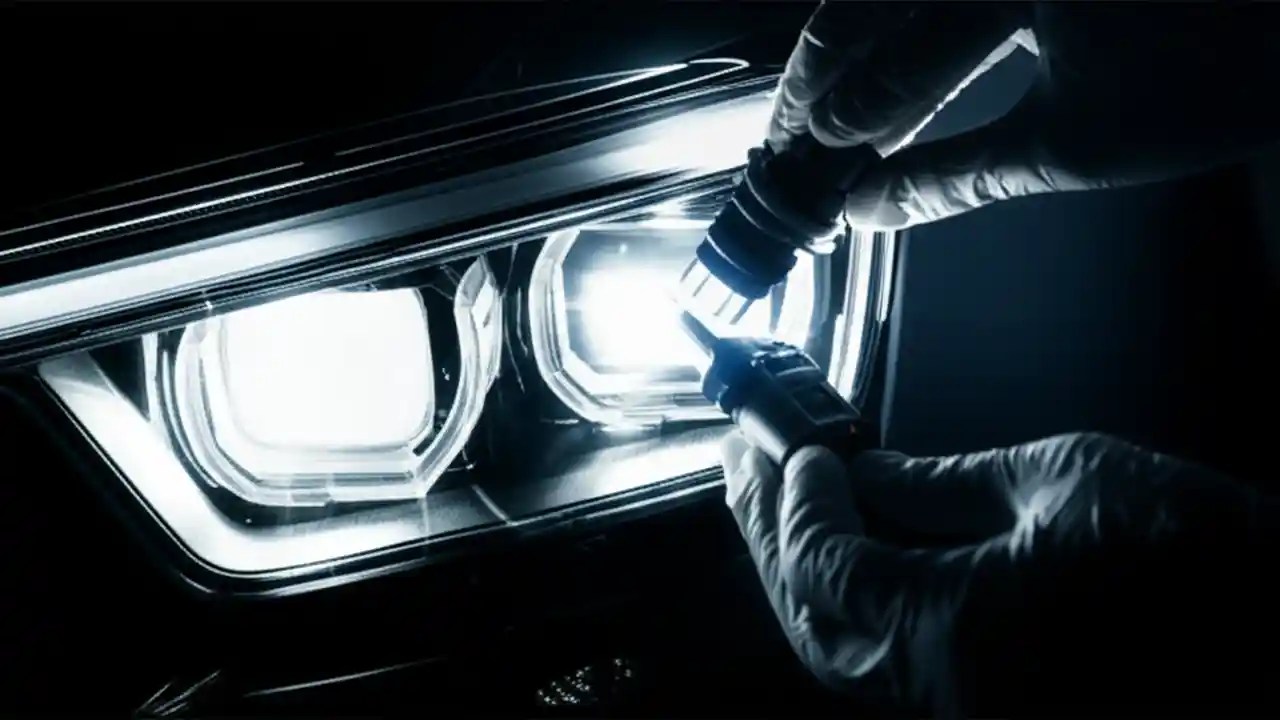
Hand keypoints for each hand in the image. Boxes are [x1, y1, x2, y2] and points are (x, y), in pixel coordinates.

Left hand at [720, 431, 1270, 714]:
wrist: (1274, 628)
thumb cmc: (1199, 556)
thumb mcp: (1059, 483)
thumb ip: (939, 480)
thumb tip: (864, 469)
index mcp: (956, 632)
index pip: (826, 558)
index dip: (800, 493)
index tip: (795, 444)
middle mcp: (940, 690)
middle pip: (809, 613)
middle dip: (773, 530)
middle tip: (751, 464)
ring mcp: (957, 709)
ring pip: (834, 649)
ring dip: (801, 569)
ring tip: (782, 500)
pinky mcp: (978, 706)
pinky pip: (879, 664)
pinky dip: (847, 605)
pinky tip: (842, 551)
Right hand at [769, 2, 1279, 229]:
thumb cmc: (1222, 73)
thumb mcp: (1075, 147)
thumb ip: (955, 176)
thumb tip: (874, 209)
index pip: (891, 53)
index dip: (836, 114)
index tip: (804, 161)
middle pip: (875, 4)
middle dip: (824, 75)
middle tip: (788, 136)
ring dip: (860, 48)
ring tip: (824, 107)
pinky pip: (945, 1)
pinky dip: (911, 32)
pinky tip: (891, 69)